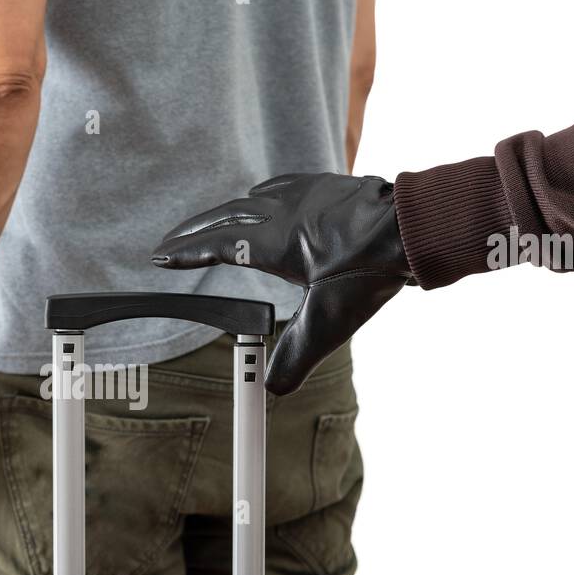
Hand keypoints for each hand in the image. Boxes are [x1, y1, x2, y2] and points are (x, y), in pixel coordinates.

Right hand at [151, 173, 412, 394]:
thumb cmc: (371, 269)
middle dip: (194, 230)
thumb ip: (296, 355)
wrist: (412, 227)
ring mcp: (304, 194)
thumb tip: (273, 388)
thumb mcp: (330, 321)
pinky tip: (264, 199)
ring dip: (224, 213)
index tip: (162, 256)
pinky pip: (280, 186)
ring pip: (250, 199)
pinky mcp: (326, 185)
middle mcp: (281, 211)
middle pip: (224, 217)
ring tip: (210, 224)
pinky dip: (260, 196)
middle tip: (172, 240)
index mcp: (273, 242)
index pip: (218, 246)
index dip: (186, 252)